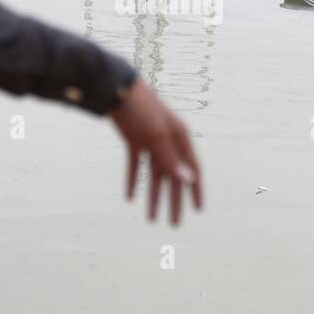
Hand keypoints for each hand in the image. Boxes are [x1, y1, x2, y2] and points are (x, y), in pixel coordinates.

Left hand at [111, 79, 202, 225]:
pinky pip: (135, 166)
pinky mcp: (133, 140)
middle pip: (173, 177)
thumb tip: (188, 181)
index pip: (192, 170)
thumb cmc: (141, 109)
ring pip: (153, 175)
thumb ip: (170, 160)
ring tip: (151, 219)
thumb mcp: (156, 137)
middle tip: (174, 225)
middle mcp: (168, 141)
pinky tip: (129, 198)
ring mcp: (150, 141)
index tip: (198, 211)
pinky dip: (132, 181)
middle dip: (173, 202)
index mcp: (180, 138)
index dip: (195, 191)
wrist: (116, 89)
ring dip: (152, 197)